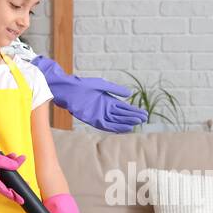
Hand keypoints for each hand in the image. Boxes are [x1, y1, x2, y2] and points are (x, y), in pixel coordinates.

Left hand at [30, 56, 146, 133]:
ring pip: (116, 120)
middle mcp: (104, 109)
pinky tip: (125, 127)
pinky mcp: (92, 119)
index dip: (133, 111)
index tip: (143, 113)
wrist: (68, 89)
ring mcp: (99, 114)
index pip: (123, 107)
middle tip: (144, 119)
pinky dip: (115, 127)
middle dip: (132, 117)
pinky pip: (106, 125)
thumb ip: (115, 89)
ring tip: (137, 123)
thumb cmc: (83, 85)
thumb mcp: (102, 84)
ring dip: (126, 122)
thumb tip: (130, 94)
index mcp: (107, 100)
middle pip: (122, 115)